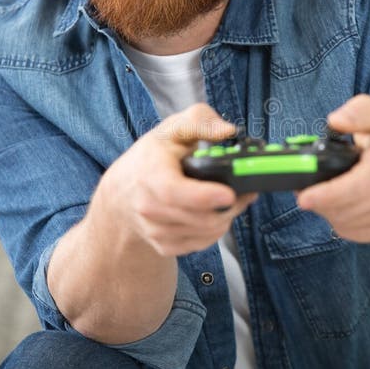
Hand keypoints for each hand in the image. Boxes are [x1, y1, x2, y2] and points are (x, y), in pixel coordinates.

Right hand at [101, 103, 256, 256]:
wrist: (122, 194)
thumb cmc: (150, 159)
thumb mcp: (171, 130)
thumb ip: (200, 122)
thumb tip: (227, 131)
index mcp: (150, 177)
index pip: (175, 193)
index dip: (205, 196)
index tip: (229, 193)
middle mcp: (150, 209)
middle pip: (201, 218)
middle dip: (231, 205)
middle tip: (247, 190)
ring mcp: (157, 231)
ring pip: (207, 232)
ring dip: (227, 216)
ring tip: (232, 198)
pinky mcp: (165, 247)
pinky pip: (203, 243)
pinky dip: (216, 228)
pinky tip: (216, 212)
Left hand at [296, 95, 369, 243]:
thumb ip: (361, 110)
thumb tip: (335, 120)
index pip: (356, 187)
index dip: (326, 195)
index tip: (303, 196)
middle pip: (345, 209)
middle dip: (318, 201)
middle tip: (303, 188)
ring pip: (345, 223)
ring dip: (326, 210)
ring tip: (323, 192)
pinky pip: (352, 232)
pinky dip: (339, 220)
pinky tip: (340, 204)